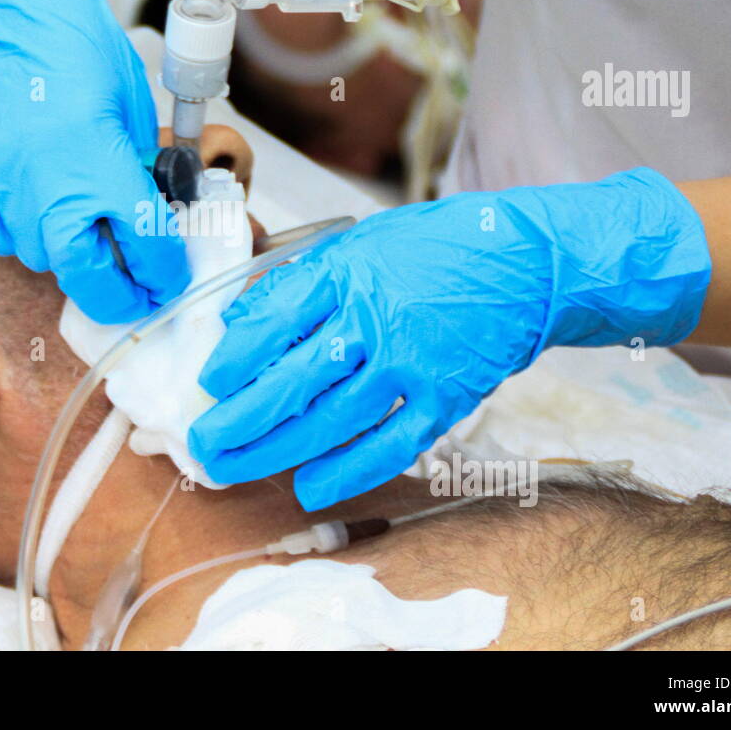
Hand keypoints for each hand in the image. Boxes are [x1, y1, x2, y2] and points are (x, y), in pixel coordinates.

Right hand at [0, 0, 189, 322]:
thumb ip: (136, 168)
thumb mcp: (130, 107)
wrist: (6, 7)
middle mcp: (47, 190)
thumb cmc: (75, 43)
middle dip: (115, 295)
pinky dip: (15, 228)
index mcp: (101, 168)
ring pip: (37, 255)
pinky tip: (30, 203)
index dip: (163, 271)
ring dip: (63, 250)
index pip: (145, 246)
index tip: (168, 278)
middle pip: (86, 277)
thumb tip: (144, 212)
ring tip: (77, 223)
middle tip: (132, 293)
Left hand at [188, 168, 710, 509]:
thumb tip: (238, 318)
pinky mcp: (446, 398)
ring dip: (276, 451)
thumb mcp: (361, 242)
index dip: (235, 358)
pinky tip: (309, 487)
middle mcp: (377, 318)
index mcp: (348, 272)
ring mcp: (414, 362)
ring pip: (331, 419)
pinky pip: (390, 444)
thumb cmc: (438, 246)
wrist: (528, 261)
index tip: (207, 383)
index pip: (276, 320)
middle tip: (202, 445)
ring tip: (233, 469)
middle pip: (294, 379)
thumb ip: (301, 280)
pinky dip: (348, 471)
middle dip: (239, 419)